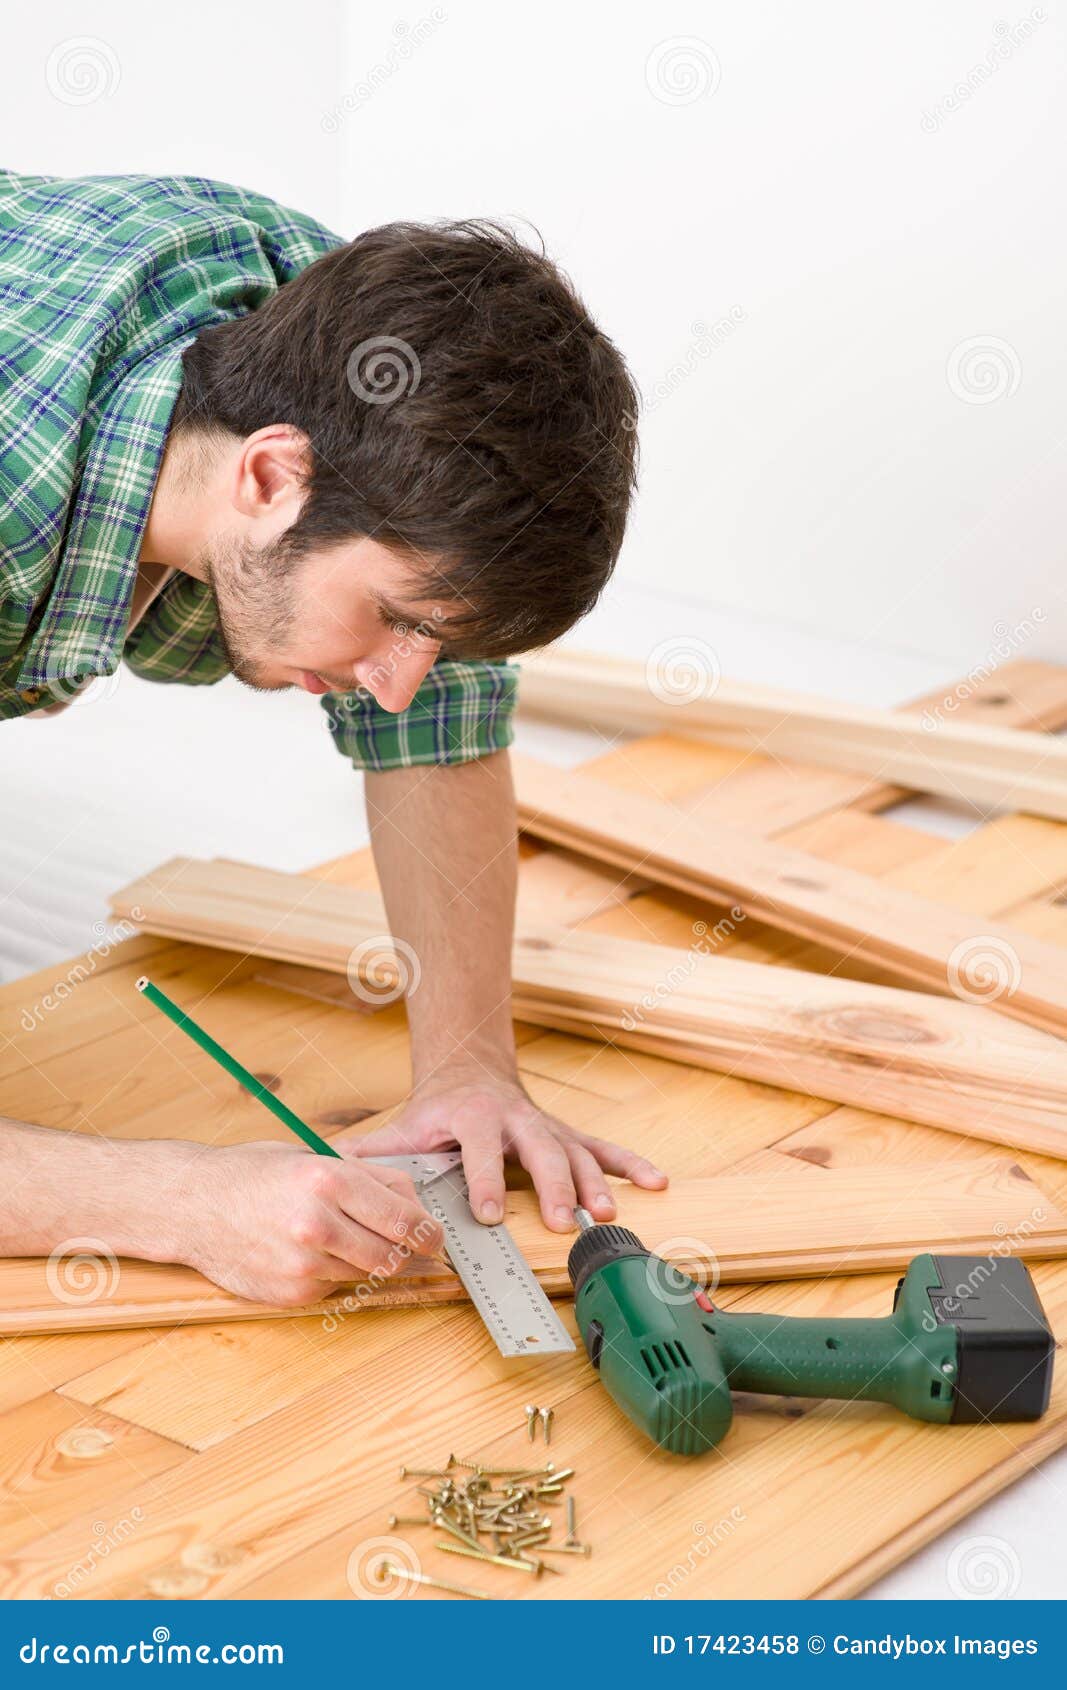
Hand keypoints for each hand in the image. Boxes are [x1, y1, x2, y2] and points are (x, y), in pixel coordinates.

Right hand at [175, 1141, 443, 1304]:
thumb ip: (369, 1178)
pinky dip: (337, 1273)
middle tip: (420, 1249)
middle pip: (393, 1253)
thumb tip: (415, 1202)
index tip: (437, 1236)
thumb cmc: (254, 1174)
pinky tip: (314, 1253)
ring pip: (368, 1272)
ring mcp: (304, 1262)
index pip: (404, 1218)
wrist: (193, 1206)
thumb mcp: (314, 1157)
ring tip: (353, 1241)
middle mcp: (318, 1223)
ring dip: (371, 1261)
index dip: (430, 1231)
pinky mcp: (292, 1292)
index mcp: (329, 1179)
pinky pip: (336, 1286)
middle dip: (412, 1253)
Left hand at [350, 1073, 667, 1232]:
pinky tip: (656, 1182)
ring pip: (576, 1152)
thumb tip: (335, 1167)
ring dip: (596, 1182)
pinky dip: (630, 1164)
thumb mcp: (406, 1125)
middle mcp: (516, 1119)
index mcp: (473, 1118)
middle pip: (540, 1150)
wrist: (470, 1069)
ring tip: (610, 1213)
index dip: (483, 1180)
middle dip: (555, 1184)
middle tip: (566, 1219)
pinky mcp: (568, 1134)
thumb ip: (377, 1150)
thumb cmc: (437, 1109)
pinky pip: (604, 1148)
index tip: (486, 1215)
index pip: (479, 1150)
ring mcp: (547, 1127)